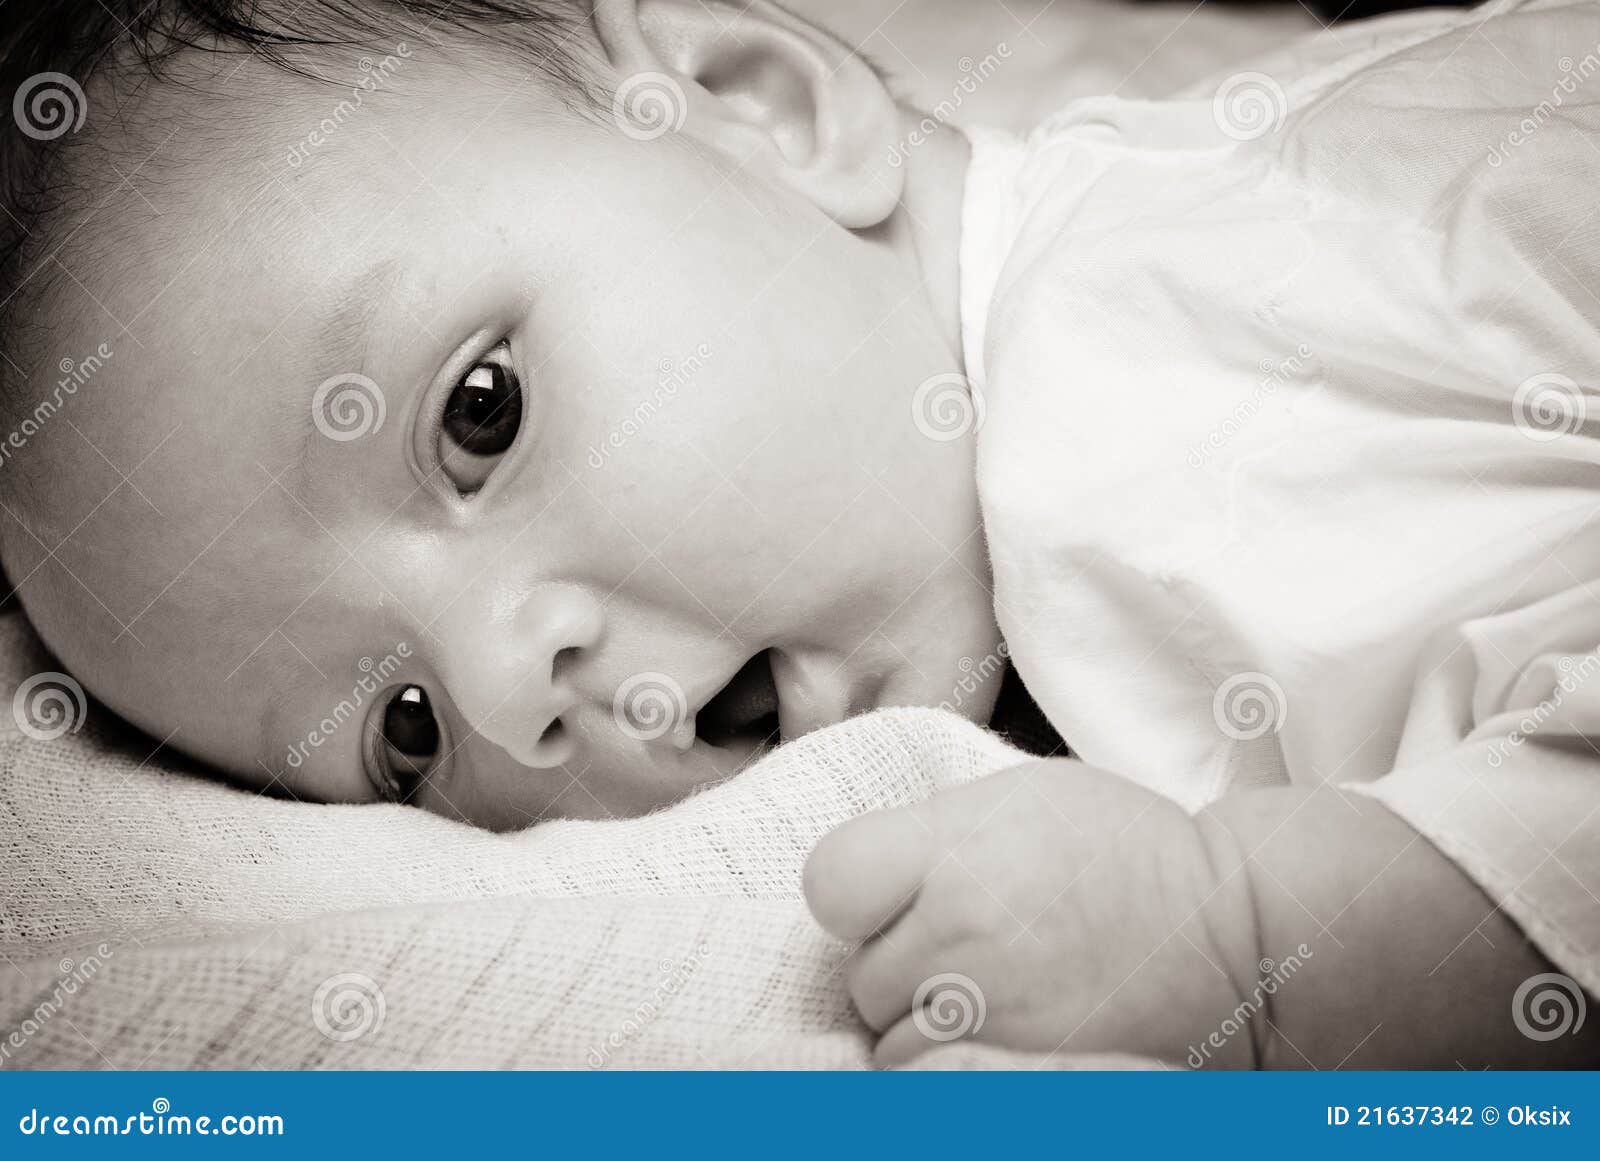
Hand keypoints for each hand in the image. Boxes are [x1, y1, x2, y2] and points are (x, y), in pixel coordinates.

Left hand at [803, 758, 1259, 1066]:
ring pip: (889, 1041)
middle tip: (970, 937)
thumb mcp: (1016, 800)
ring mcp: (983, 1018)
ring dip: (921, 1022)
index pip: (831, 883)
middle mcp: (958, 937)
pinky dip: (952, 1067)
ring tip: (991, 985)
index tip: (887, 893)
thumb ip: (926, 837)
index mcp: (953, 854)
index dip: (855, 892)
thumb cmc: (1123, 853)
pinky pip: (932, 1085)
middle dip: (899, 961)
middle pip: (858, 973)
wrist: (1230, 935)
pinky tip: (1001, 1028)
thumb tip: (853, 883)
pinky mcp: (1015, 1077)